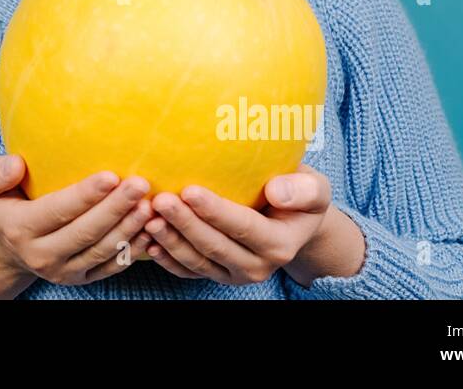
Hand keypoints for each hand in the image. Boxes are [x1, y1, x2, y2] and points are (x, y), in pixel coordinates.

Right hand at [0, 154, 155, 285]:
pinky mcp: (81, 279)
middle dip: (115, 208)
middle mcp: (42, 255)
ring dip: (129, 229)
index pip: (57, 211)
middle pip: (85, 232)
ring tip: (150, 205)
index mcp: (20, 229)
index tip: (110, 175)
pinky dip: (133, 249)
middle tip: (140, 184)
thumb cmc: (1, 206)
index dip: (85, 195)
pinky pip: (111, 267)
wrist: (6, 246)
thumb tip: (16, 163)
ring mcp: (64, 271)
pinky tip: (150, 229)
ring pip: (102, 251)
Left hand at [142, 163, 331, 284]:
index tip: (189, 190)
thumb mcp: (315, 188)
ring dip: (170, 240)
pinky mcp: (215, 274)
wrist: (292, 220)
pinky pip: (187, 271)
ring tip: (148, 217)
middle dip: (184, 224)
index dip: (215, 211)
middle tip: (160, 200)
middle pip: (214, 246)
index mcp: (279, 245)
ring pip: (196, 261)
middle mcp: (256, 266)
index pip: (242, 227)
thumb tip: (277, 190)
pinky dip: (166, 258)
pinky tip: (147, 241)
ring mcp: (232, 274)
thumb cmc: (299, 195)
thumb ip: (304, 190)